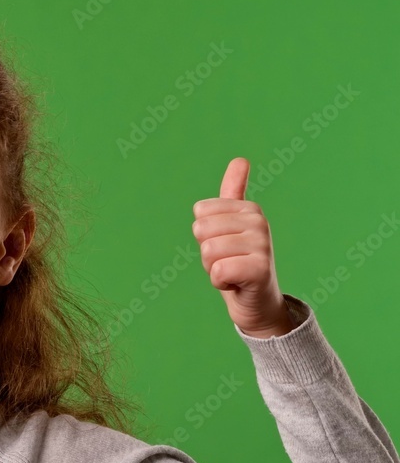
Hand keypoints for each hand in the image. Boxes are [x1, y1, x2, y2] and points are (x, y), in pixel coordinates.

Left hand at [191, 158, 293, 338]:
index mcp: (249, 208)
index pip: (200, 213)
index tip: (225, 245)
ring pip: (208, 251)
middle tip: (227, 261)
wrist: (258, 303)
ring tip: (233, 272)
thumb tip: (241, 159)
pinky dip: (220, 282)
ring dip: (213, 269)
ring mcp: (262, 244)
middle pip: (201, 230)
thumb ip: (233, 194)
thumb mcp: (232, 226)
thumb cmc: (240, 262)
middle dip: (206, 253)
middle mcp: (259, 222)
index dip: (205, 235)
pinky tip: (237, 284)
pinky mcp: (260, 269)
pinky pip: (218, 270)